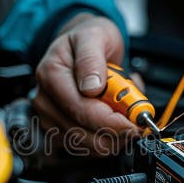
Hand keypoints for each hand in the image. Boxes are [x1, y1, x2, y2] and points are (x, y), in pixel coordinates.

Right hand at [33, 13, 137, 154]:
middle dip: (115, 134)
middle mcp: (45, 99)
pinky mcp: (58, 130)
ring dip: (112, 138)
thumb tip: (92, 86)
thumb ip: (91, 59)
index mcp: (51, 74)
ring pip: (84, 145)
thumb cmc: (88, 39)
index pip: (80, 109)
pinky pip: (84, 147)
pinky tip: (114, 121)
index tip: (134, 125)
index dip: (111, 122)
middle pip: (81, 133)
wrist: (83, 44)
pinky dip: (105, 139)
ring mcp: (49, 117)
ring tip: (126, 117)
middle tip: (138, 126)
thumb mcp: (95, 35)